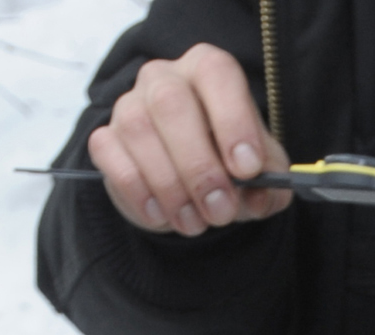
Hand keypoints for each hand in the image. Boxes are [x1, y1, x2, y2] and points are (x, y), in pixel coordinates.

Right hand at [87, 42, 288, 234]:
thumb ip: (269, 183)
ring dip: (170, 187)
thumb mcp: (262, 175)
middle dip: (199, 166)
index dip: (233, 119)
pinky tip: (161, 216)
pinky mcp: (105, 137)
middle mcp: (165, 78)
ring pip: (139, 131)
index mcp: (209, 71)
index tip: (248, 168)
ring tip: (195, 223)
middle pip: (172, 103)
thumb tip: (258, 196)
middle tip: (220, 211)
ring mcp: (129, 104)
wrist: (191, 188)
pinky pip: (110, 156)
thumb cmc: (229, 165)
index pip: (216, 73)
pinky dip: (138, 193)